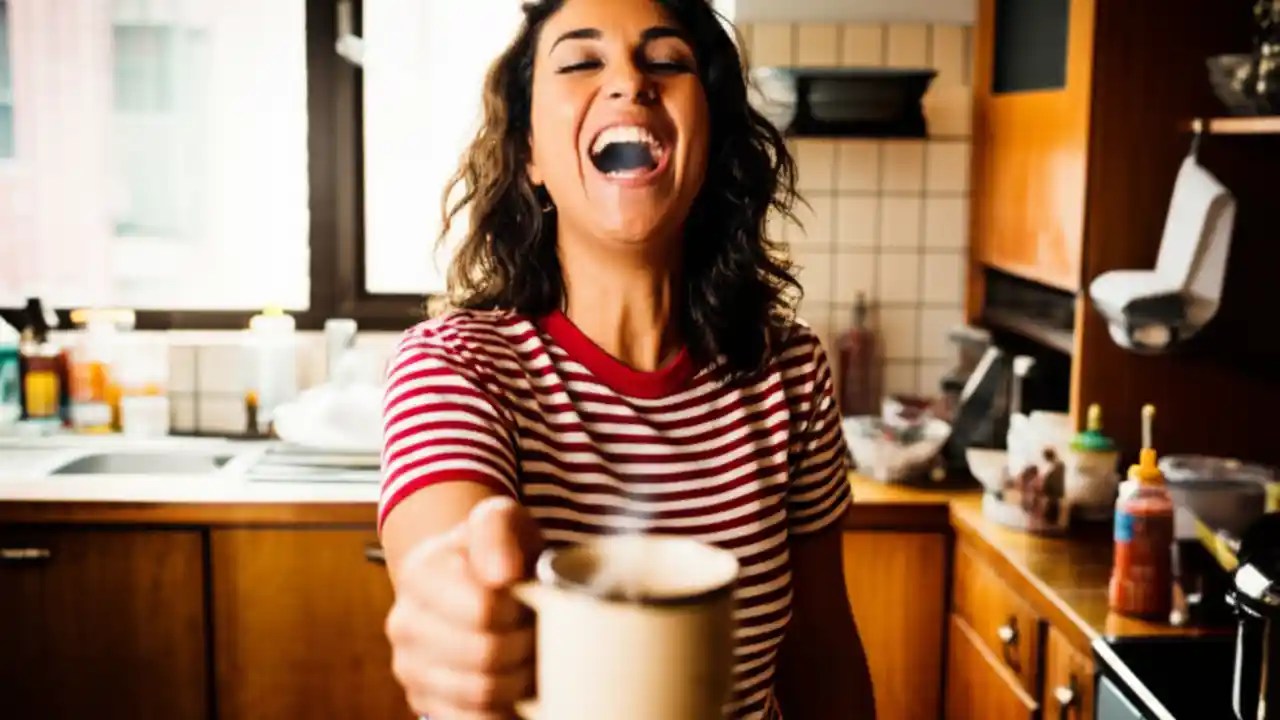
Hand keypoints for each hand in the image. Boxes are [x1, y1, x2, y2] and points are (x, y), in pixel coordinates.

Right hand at [386, 496, 543, 718]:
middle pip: (486, 655)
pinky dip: (502, 710)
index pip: (485, 609)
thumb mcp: (502, 520)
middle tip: (539, 629)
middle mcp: (405, 623)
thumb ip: (499, 529)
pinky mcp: (425, 703)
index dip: (524, 608)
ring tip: (529, 654)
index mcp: (420, 574)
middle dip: (526, 645)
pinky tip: (513, 687)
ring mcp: (411, 668)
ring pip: (481, 694)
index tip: (534, 596)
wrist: (474, 580)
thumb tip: (502, 574)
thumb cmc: (497, 551)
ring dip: (520, 679)